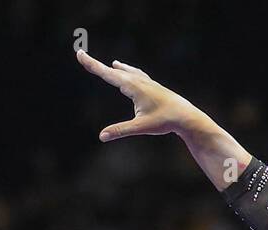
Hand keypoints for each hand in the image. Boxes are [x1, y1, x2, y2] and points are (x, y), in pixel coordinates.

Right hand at [76, 49, 205, 140]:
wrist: (187, 116)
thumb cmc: (165, 121)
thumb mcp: (141, 127)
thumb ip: (120, 130)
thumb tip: (102, 136)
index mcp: (133, 86)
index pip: (107, 73)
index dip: (92, 64)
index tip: (79, 54)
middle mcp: (139, 81)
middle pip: (114, 71)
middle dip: (98, 66)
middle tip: (83, 57)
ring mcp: (148, 82)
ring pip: (128, 72)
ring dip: (118, 69)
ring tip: (113, 65)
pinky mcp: (155, 87)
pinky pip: (139, 76)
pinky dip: (131, 72)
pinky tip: (133, 73)